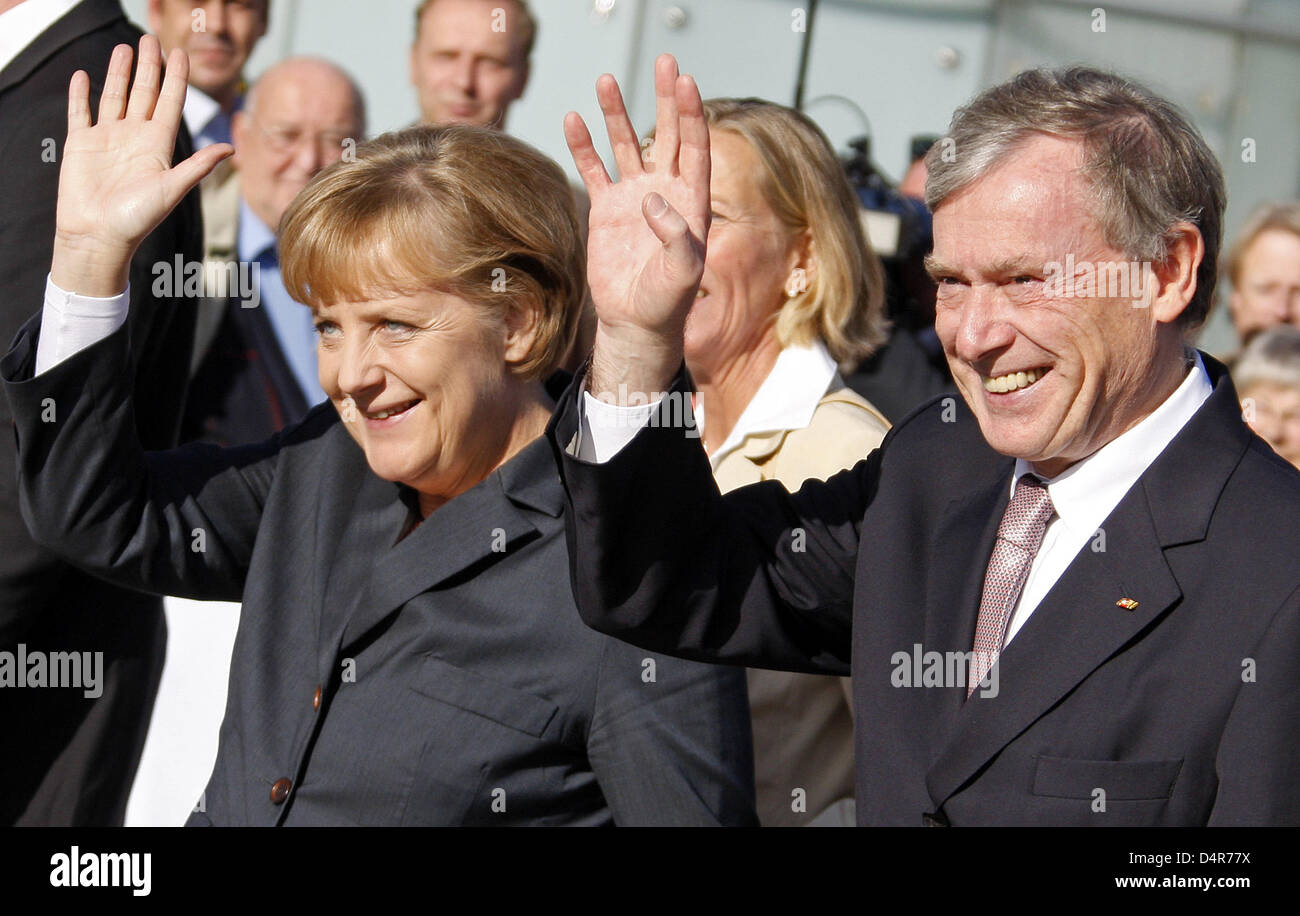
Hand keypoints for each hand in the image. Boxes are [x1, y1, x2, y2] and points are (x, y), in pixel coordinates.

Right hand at [50, 36, 232, 297]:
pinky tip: (84, 76)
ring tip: (125, 48)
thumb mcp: (172, 189)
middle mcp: (134, 138)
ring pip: (115, 97)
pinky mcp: (81, 144)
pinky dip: (81, 95)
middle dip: (149, 67)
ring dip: (119, 73)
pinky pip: (80, 113)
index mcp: (158, 146)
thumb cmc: (137, 219)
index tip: (180, 52)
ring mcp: (107, 139)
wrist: (99, 236)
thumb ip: (198, 166)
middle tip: (152, 39)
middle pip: (144, 94)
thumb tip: (231, 147)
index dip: (175, 78)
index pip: (169, 103)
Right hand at [564, 54, 709, 399]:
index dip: (690, 115)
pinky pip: (595, 170)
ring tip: (606, 80)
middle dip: (666, 98)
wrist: (636, 324)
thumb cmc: (665, 303)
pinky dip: (584, 146)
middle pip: (667, 134)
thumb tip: (654, 199)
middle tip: (664, 62)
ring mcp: (634, 198)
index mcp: (691, 201)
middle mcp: (665, 192)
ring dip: (617, 114)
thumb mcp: (681, 274)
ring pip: (627, 144)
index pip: (694, 148)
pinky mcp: (607, 210)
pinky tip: (575, 120)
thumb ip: (676, 237)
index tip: (684, 82)